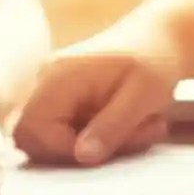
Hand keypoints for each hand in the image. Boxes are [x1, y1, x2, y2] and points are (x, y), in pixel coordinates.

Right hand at [12, 25, 181, 165]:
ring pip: (52, 140)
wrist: (161, 37)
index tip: (104, 151)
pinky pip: (64, 133)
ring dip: (94, 146)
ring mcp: (49, 90)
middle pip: (34, 138)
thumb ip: (112, 126)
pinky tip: (128, 125)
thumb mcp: (143, 95)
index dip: (63, 150)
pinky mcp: (61, 100)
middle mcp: (44, 81)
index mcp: (58, 75)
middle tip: (128, 140)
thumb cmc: (155, 59)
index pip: (32, 129)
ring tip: (138, 129)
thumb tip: (82, 156)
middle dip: (78, 151)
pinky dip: (95, 138)